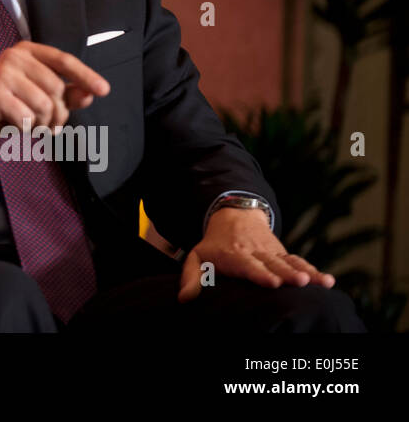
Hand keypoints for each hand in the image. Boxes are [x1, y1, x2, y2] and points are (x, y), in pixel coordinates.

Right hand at [0, 41, 109, 148]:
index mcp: (28, 52)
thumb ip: (67, 94)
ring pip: (44, 105)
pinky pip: (27, 117)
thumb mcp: (41, 97)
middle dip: (58, 114)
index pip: (63, 60)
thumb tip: (90, 94)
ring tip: (32, 126)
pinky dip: (26, 129)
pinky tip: (15, 126)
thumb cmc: (11, 104)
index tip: (104, 90)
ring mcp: (2, 73)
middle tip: (50, 126)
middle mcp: (14, 57)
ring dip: (43, 125)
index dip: (85, 76)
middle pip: (56, 89)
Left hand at [177, 207, 335, 301]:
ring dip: (305, 271)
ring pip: (290, 262)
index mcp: (234, 254)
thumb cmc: (215, 244)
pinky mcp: (283, 253)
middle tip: (300, 282)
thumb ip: (191, 278)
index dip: (259, 273)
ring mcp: (272, 252)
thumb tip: (184, 298)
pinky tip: (328, 281)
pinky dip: (314, 270)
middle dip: (286, 273)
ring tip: (321, 282)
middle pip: (273, 264)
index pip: (247, 264)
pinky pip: (300, 261)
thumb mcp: (198, 257)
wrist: (234, 215)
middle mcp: (255, 252)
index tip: (271, 282)